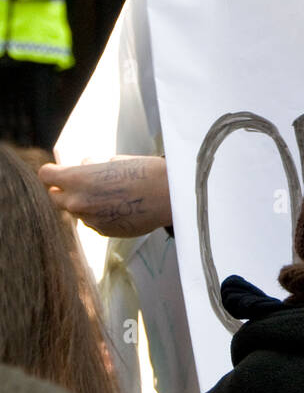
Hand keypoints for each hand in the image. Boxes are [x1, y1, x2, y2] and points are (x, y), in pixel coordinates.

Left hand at [39, 155, 171, 236]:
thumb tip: (83, 165)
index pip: (46, 175)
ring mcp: (89, 219)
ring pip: (75, 210)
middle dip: (63, 189)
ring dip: (83, 202)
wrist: (166, 195)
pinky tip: (119, 206)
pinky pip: (91, 221)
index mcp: (78, 179)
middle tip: (81, 182)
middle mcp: (78, 202)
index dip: (53, 172)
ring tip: (109, 194)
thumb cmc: (143, 172)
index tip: (60, 170)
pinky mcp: (102, 231)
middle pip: (54, 197)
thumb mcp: (114, 160)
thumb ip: (92, 166)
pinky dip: (98, 214)